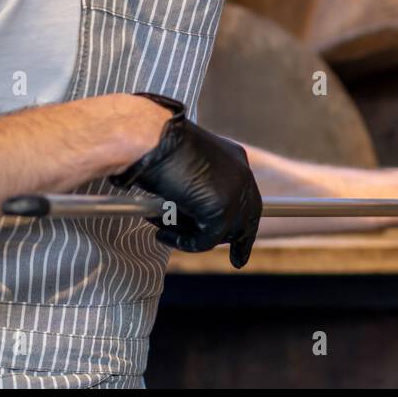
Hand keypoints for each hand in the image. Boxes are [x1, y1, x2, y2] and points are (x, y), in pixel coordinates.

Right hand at [112, 93, 262, 267]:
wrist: (149, 137)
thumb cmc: (156, 147)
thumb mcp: (183, 166)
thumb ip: (196, 189)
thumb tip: (191, 213)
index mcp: (236, 159)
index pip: (248, 200)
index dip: (244, 225)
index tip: (241, 252)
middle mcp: (242, 175)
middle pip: (246, 219)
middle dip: (236, 240)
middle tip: (236, 259)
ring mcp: (235, 193)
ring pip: (223, 232)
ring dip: (192, 235)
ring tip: (162, 224)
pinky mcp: (221, 210)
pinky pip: (206, 240)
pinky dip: (183, 242)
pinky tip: (161, 233)